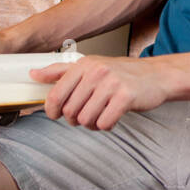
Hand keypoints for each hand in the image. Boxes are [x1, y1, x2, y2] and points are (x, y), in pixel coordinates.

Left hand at [30, 56, 169, 130]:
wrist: (156, 75)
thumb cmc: (122, 73)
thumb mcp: (90, 66)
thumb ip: (60, 71)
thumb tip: (33, 73)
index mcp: (84, 64)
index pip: (55, 95)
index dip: (52, 111)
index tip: (57, 115)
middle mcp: (96, 72)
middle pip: (70, 111)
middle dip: (76, 119)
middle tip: (88, 113)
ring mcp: (112, 83)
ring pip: (86, 120)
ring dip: (91, 124)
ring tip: (101, 115)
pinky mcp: (126, 97)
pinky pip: (104, 123)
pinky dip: (107, 125)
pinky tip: (113, 116)